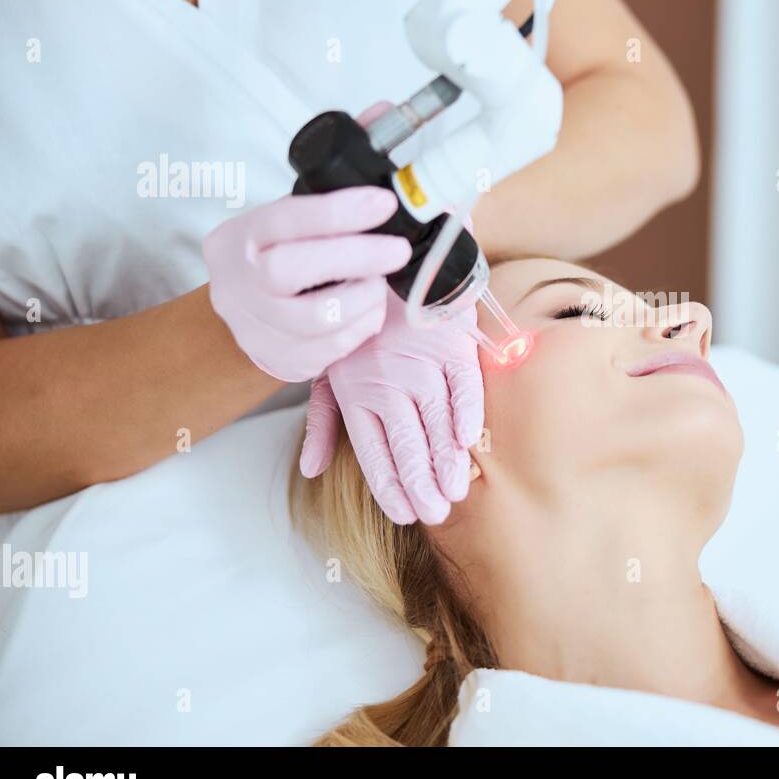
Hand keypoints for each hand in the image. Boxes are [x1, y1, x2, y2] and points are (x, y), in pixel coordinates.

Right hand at [202, 186, 411, 382]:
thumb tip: (383, 209)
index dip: (337, 212)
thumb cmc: (272, 254)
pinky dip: (362, 325)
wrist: (239, 304)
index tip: (383, 204)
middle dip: (356, 257)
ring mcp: (255, 326)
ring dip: (366, 298)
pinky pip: (332, 348)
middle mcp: (240, 282)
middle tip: (398, 251)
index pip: (285, 219)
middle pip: (290, 270)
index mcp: (242, 237)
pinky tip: (368, 310)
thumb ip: (321, 219)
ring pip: (319, 318)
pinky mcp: (279, 359)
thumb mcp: (282, 226)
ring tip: (378, 284)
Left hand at [298, 290, 483, 524]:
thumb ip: (322, 423)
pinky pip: (463, 385)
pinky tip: (469, 440)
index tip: (406, 513)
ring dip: (447, 459)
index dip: (391, 487)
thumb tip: (310, 470)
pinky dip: (467, 412)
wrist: (389, 265)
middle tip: (435, 512)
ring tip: (455, 490)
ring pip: (436, 421)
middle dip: (422, 484)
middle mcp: (387, 384)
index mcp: (355, 395)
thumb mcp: (326, 371)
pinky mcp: (452, 345)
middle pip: (407, 444)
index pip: (375, 453)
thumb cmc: (358, 328)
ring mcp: (421, 365)